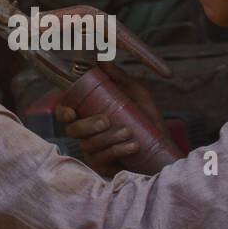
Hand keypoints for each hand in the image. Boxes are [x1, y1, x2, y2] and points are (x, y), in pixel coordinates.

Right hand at [54, 60, 168, 174]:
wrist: (165, 148)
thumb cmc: (148, 122)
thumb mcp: (137, 95)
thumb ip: (120, 78)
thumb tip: (103, 59)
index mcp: (90, 115)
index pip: (65, 113)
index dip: (62, 112)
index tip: (71, 112)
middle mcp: (88, 134)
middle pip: (73, 131)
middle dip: (88, 126)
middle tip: (106, 121)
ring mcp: (94, 152)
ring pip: (89, 145)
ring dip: (108, 139)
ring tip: (129, 133)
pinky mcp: (103, 168)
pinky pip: (102, 160)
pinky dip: (117, 151)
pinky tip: (132, 146)